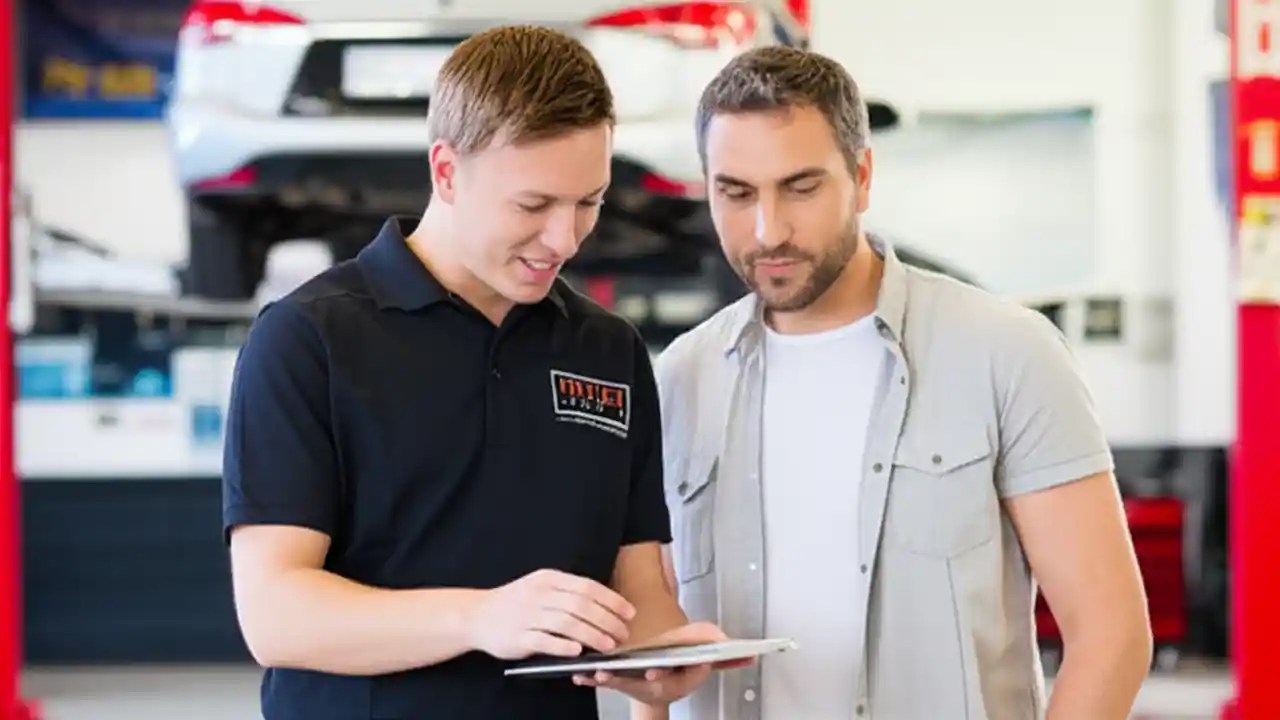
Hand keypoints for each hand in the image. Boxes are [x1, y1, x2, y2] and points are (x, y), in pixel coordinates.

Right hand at [468, 569, 636, 660]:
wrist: (477, 615)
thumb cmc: (515, 603)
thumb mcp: (540, 587)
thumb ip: (568, 594)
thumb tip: (605, 607)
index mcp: (548, 579)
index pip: (587, 587)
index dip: (611, 600)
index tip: (628, 613)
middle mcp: (538, 594)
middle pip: (581, 605)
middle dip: (607, 620)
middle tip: (622, 634)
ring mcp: (527, 615)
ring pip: (567, 623)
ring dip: (592, 635)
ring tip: (608, 645)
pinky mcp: (518, 637)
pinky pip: (545, 641)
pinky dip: (564, 646)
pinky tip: (578, 652)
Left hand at [572, 622, 753, 706]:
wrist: (661, 681)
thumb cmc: (680, 667)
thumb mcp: (703, 653)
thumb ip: (720, 650)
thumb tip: (743, 653)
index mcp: (672, 678)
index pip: (667, 678)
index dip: (659, 675)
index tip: (652, 673)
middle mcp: (650, 682)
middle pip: (635, 683)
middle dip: (622, 679)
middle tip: (607, 672)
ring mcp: (632, 682)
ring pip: (616, 683)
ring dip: (602, 679)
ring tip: (590, 673)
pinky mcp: (617, 679)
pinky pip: (601, 681)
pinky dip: (590, 679)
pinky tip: (579, 675)